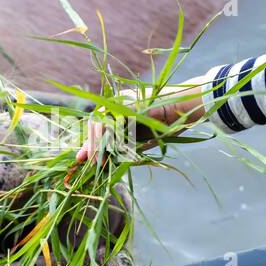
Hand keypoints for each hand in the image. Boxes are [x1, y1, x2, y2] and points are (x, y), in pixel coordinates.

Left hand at [75, 77, 208, 162]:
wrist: (184, 111)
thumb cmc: (164, 126)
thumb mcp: (137, 142)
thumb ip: (118, 148)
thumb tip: (99, 159)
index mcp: (116, 111)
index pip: (95, 126)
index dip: (87, 143)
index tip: (80, 159)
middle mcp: (116, 104)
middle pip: (93, 123)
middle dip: (90, 145)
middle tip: (92, 163)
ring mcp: (123, 102)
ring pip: (101, 121)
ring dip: (98, 143)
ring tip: (99, 160)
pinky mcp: (132, 104)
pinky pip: (115, 121)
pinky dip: (112, 137)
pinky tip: (112, 149)